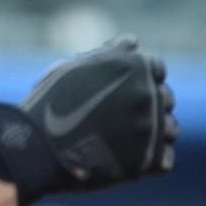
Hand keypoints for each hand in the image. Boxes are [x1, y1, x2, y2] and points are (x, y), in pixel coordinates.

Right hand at [0, 37, 177, 205]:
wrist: (35, 149)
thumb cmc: (48, 105)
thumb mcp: (74, 67)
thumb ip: (109, 55)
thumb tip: (132, 44)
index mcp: (133, 66)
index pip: (156, 68)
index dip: (140, 78)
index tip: (121, 91)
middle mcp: (147, 93)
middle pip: (166, 97)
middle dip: (147, 106)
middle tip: (116, 118)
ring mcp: (150, 128)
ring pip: (170, 128)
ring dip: (153, 133)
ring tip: (122, 140)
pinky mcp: (146, 160)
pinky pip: (166, 159)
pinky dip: (152, 160)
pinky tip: (128, 157)